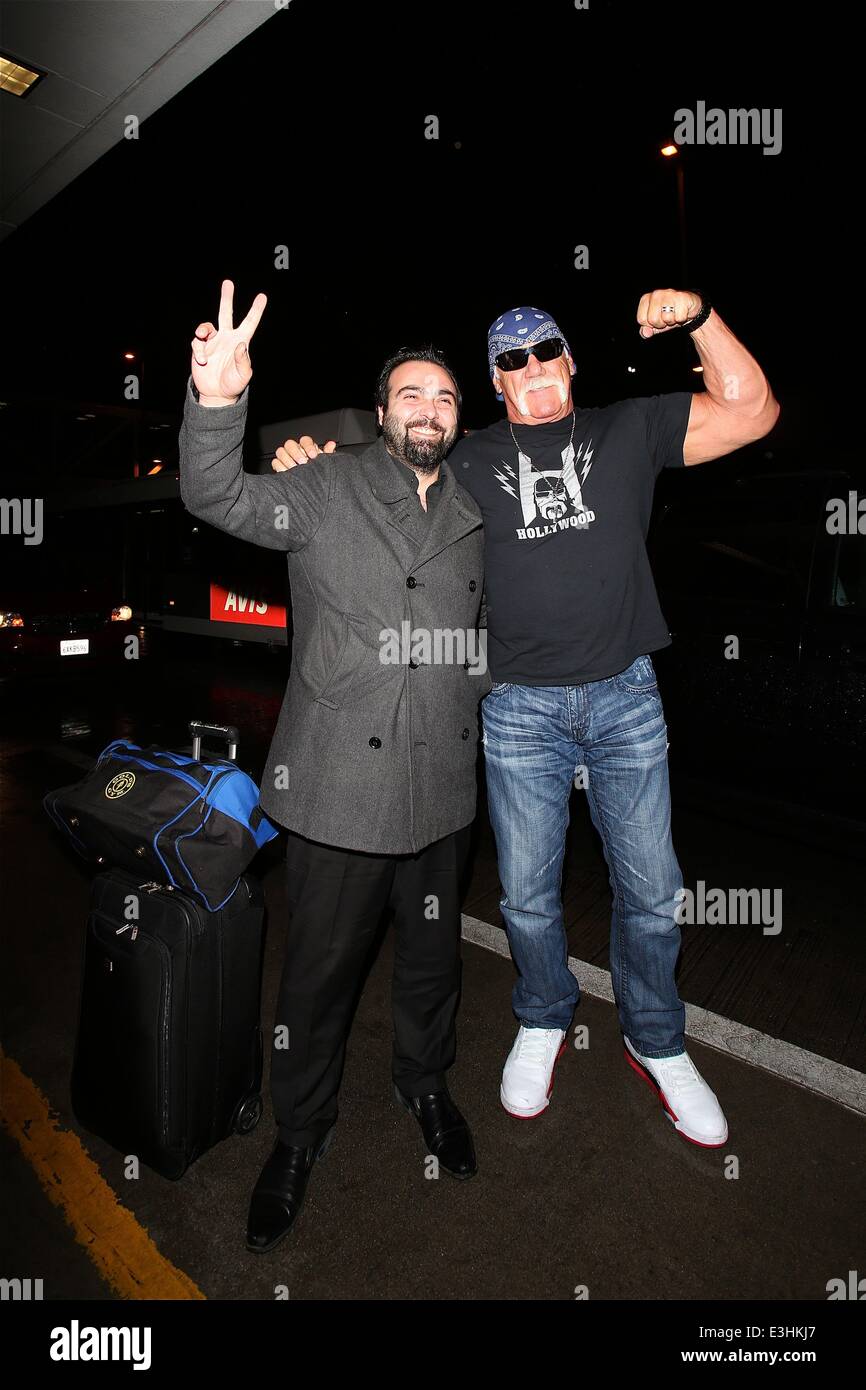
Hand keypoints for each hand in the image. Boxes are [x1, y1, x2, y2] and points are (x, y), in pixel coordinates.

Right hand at [190, 279, 266, 403]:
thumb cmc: (233, 384)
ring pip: (206, 326)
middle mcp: (226, 338)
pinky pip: (197, 343)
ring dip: (202, 329)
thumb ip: (243, 360)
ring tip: (202, 335)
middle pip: (226, 313)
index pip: (249, 322)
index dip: (256, 310)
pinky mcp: (201, 349)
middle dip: (226, 298)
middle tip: (228, 282)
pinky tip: (202, 361)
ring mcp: (213, 343)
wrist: (216, 395)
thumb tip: (241, 345)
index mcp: (240, 342)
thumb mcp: (243, 375)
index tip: (262, 296)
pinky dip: (199, 350)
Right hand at [271, 435, 336, 470]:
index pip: (305, 440)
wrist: (313, 488)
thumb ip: (328, 453)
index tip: (313, 455)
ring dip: (288, 460)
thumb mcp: (325, 464)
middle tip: (303, 463)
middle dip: (296, 453)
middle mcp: (295, 451)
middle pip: (290, 444)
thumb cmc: (318, 472)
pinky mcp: (280, 467)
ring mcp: (286, 458)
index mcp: (306, 448)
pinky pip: (276, 462)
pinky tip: (289, 473)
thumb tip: (331, 444)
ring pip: (281, 451)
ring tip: (295, 470)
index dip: (308, 446)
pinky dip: (280, 467)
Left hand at [637, 289, 702, 338]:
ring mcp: (669, 293)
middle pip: (653, 320)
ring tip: (675, 314)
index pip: (641, 320)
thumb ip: (646, 331)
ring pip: (667, 318)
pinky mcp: (682, 296)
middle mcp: (656, 294)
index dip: (650, 325)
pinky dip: (682, 318)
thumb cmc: (669, 316)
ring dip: (672, 321)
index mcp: (646, 298)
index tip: (657, 319)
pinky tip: (683, 312)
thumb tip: (646, 333)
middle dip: (661, 324)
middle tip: (667, 318)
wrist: (688, 308)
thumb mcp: (655, 325)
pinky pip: (679, 317)